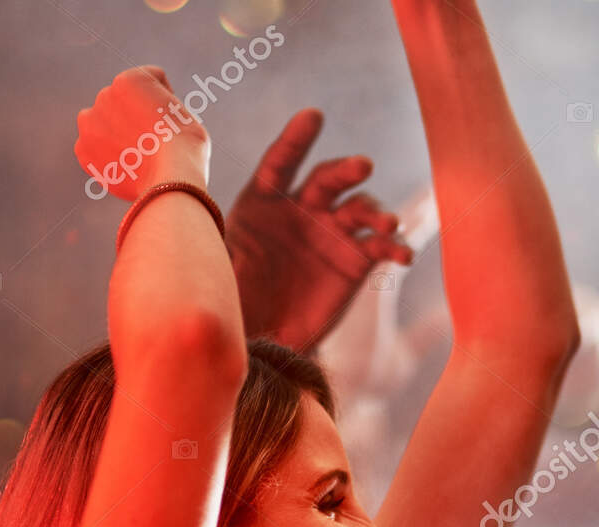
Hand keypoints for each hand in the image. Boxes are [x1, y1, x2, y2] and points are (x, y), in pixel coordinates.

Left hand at [75, 66, 209, 200]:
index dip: (166, 101)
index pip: (149, 82)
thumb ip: (155, 104)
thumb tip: (139, 122)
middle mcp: (103, 96)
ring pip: (105, 125)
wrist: (171, 180)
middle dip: (136, 117)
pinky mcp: (83, 152)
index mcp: (129, 80)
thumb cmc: (185, 146)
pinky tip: (128, 166)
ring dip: (117, 134)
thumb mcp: (179, 109)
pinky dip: (109, 157)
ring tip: (140, 155)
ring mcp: (90, 124)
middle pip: (123, 103)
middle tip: (155, 141)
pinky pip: (96, 149)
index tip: (173, 120)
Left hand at [226, 109, 413, 352]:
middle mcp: (303, 208)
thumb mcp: (220, 269)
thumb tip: (195, 227)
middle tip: (363, 166)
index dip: (296, 140)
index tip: (313, 117)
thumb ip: (219, 245)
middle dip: (346, 169)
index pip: (281, 163)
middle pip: (328, 178)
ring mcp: (333, 231)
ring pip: (361, 208)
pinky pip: (381, 247)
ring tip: (388, 225)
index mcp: (264, 200)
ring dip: (377, 212)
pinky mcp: (357, 260)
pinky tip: (404, 256)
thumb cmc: (234, 299)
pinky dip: (396, 247)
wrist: (265, 338)